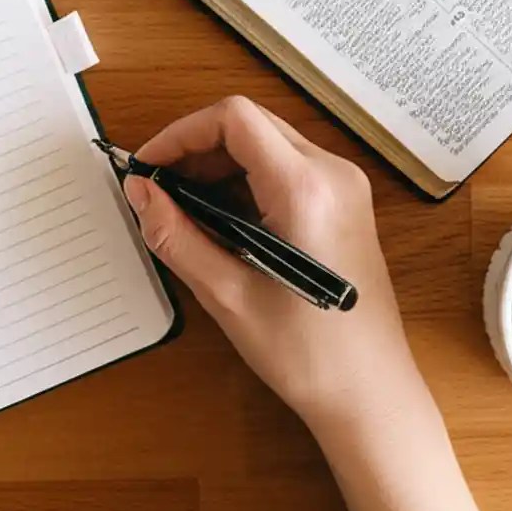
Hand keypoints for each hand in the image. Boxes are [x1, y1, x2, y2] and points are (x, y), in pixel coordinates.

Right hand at [123, 97, 419, 425]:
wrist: (370, 392)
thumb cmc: (308, 354)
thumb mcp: (226, 294)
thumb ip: (176, 235)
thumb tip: (141, 193)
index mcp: (306, 189)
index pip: (234, 119)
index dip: (181, 134)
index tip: (149, 168)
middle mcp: (333, 174)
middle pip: (250, 124)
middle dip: (196, 148)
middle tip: (159, 190)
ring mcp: (345, 187)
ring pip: (267, 143)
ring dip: (219, 165)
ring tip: (185, 212)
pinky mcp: (346, 204)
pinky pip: (287, 169)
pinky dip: (246, 182)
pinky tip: (223, 223)